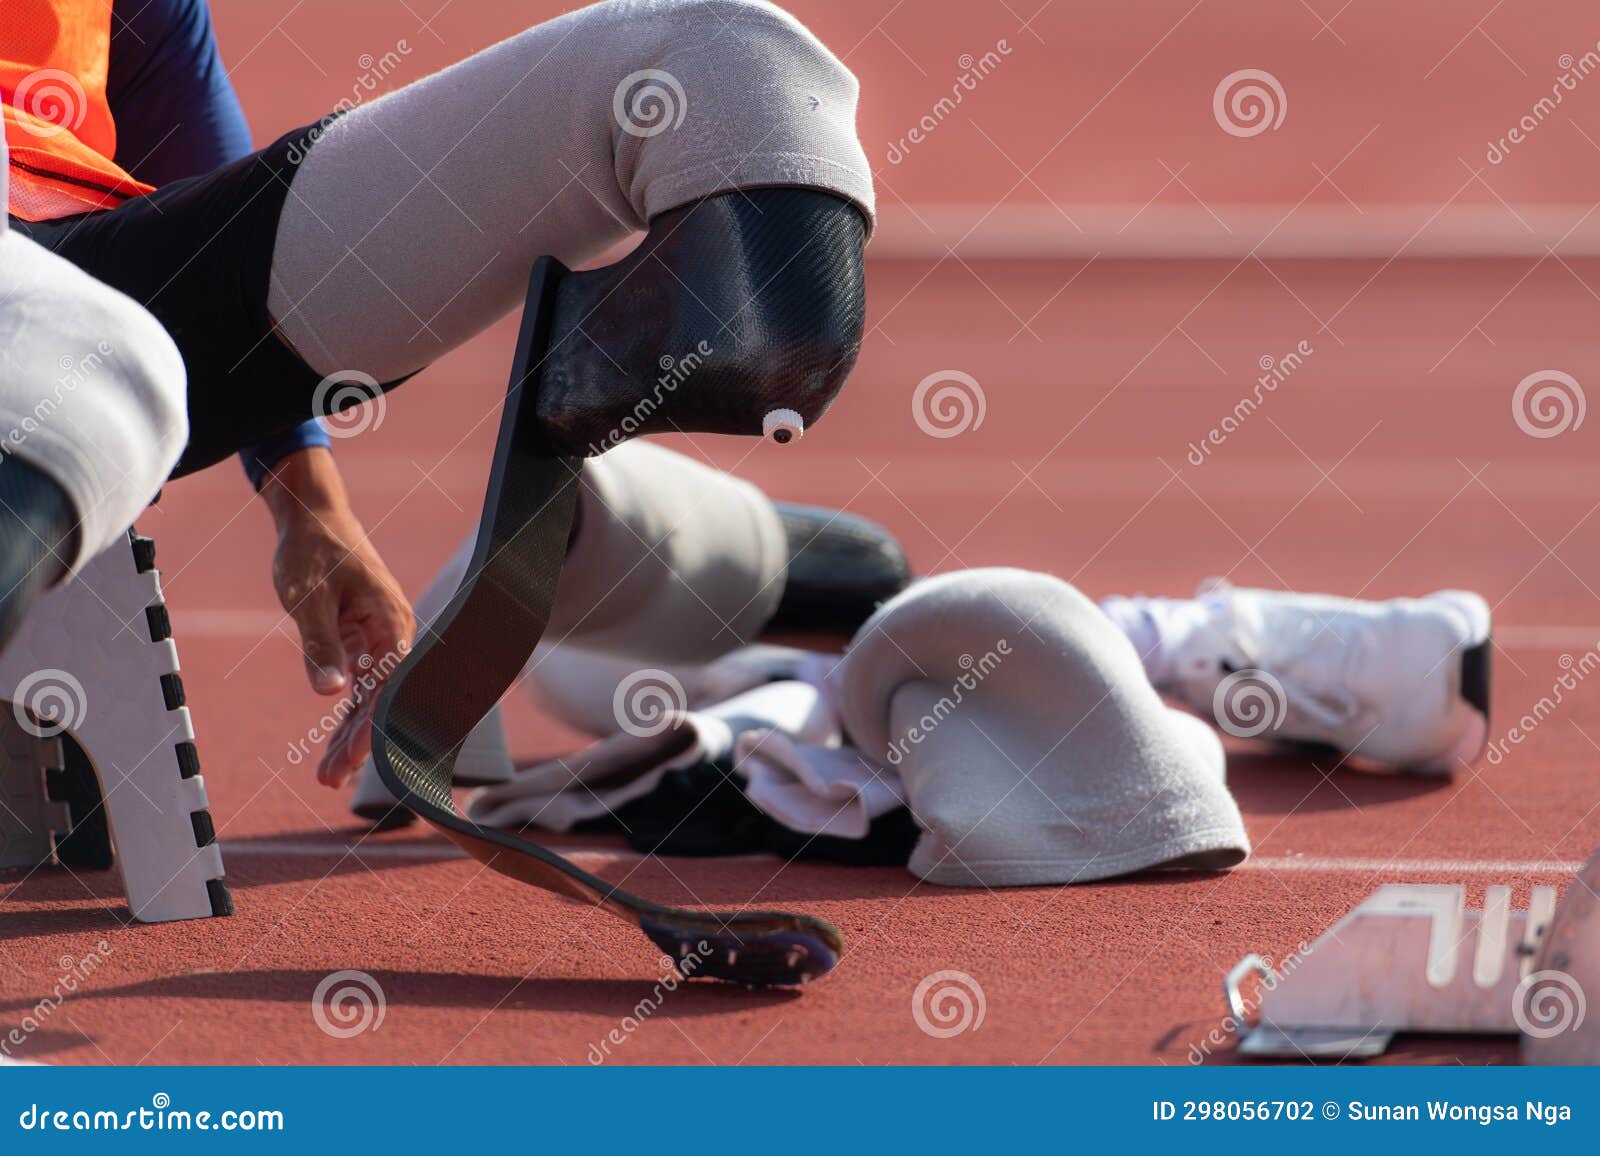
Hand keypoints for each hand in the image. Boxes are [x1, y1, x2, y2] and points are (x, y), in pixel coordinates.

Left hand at [260, 448, 412, 787]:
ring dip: (350, 735)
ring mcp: (378, 640)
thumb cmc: (314, 551)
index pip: (389, 686)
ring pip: (369, 698)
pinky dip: (344, 713)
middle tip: (330, 780)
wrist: (314, 516)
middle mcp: (392, 634)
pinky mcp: (360, 641)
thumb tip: (330, 694)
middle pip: (382, 699)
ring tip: (328, 777)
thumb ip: (320, 646)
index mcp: (391, 622)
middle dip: (358, 742)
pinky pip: (357, 685)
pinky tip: (332, 744)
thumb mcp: (309, 598)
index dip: (373, 725)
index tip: (356, 757)